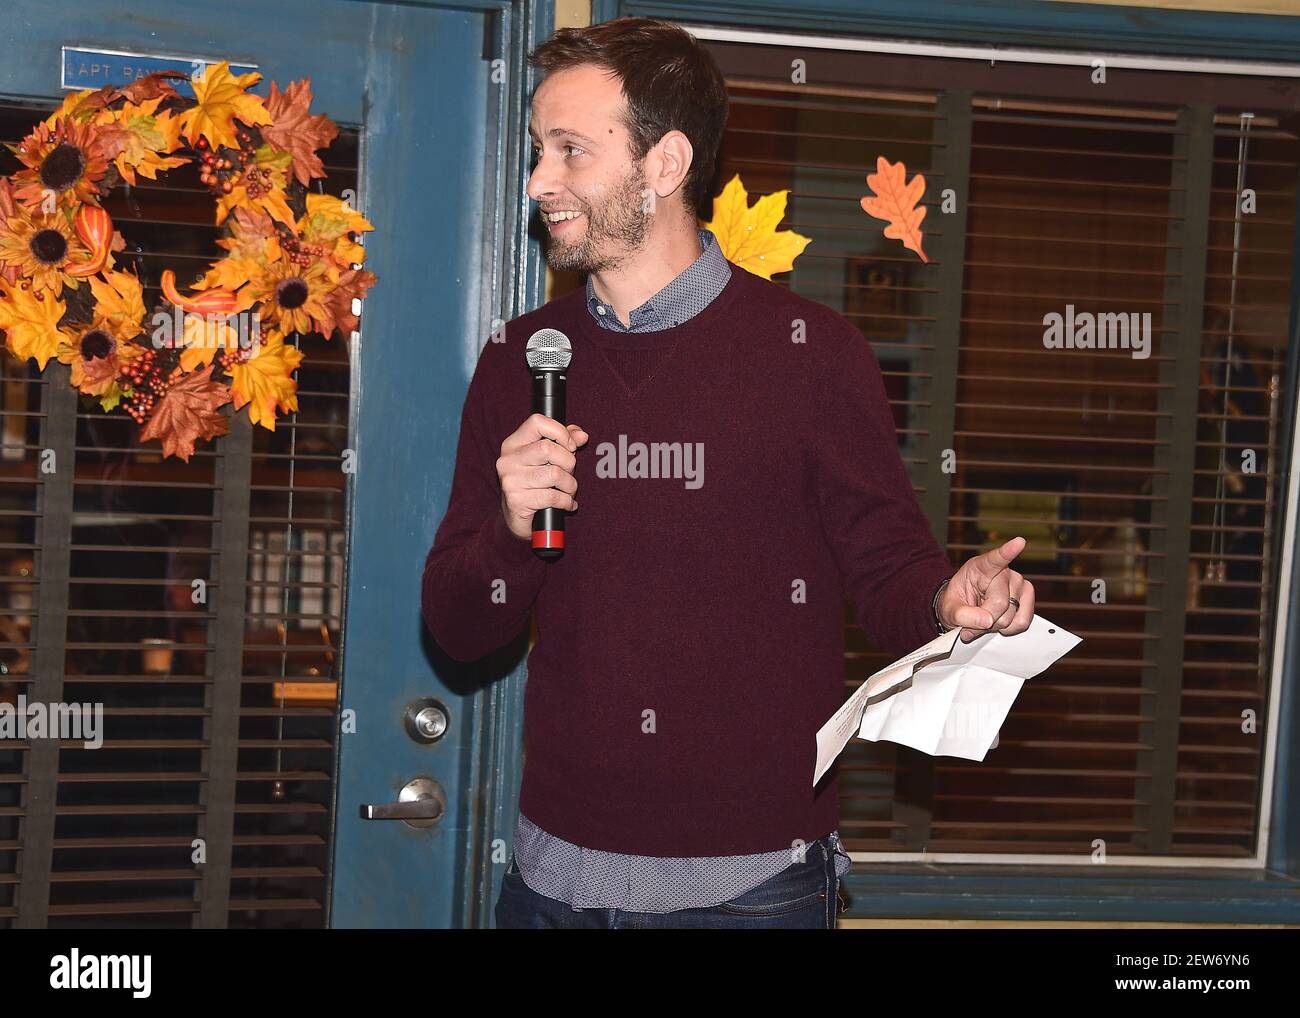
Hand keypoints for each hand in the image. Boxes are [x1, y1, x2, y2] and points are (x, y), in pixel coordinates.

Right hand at [496, 414, 588, 539]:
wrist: (516, 518)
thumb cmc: (534, 484)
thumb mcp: (547, 459)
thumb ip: (563, 442)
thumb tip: (581, 436)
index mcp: (513, 444)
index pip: (537, 422)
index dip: (560, 432)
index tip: (570, 447)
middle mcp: (508, 459)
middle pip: (548, 449)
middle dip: (569, 463)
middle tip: (569, 474)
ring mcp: (510, 480)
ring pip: (555, 474)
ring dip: (570, 485)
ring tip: (568, 491)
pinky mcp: (516, 500)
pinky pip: (553, 497)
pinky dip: (566, 501)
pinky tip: (566, 504)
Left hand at [938, 536, 1033, 641]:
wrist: (963, 611)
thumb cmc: (956, 604)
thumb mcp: (949, 610)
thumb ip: (962, 615)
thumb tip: (987, 621)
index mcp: (980, 567)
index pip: (995, 559)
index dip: (1008, 551)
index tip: (1019, 542)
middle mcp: (1003, 572)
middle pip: (1000, 603)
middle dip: (986, 620)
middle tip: (974, 620)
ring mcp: (1018, 584)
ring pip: (1011, 616)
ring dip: (996, 626)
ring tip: (985, 618)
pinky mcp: (1027, 598)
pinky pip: (1022, 622)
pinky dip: (1009, 629)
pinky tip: (999, 622)